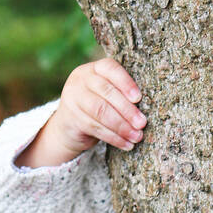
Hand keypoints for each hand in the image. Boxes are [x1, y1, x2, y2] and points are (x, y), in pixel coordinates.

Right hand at [16, 58, 145, 166]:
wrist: (69, 124)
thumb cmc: (97, 106)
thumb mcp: (106, 94)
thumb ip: (120, 94)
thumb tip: (144, 110)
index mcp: (93, 69)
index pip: (110, 68)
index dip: (125, 83)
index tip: (138, 98)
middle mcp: (81, 80)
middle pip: (106, 92)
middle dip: (127, 110)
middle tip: (142, 124)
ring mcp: (73, 98)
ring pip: (101, 111)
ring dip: (122, 126)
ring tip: (137, 136)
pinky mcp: (71, 118)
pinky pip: (95, 127)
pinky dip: (114, 138)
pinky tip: (126, 144)